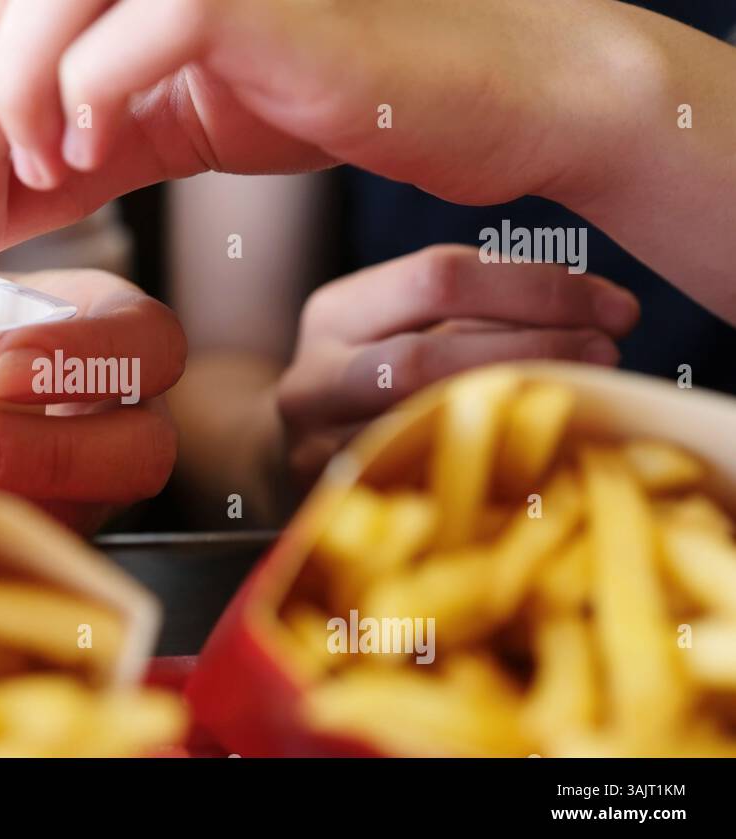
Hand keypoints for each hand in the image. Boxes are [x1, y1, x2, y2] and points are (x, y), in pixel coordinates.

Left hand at [0, 0, 635, 266]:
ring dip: (9, 107)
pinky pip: (141, 27)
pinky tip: (91, 149)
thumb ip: (77, 159)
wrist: (476, 99)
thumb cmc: (336, 97)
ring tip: (30, 184)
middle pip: (5, 16)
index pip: (4, 32)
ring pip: (47, 9)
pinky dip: (93, 92)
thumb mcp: (170, 133)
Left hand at [0, 220, 184, 532]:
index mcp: (121, 337)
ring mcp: (101, 491)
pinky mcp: (64, 539)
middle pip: (143, 448)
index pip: (148, 341)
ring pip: (95, 516)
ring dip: (9, 510)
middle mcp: (129, 420)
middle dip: (50, 452)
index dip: (87, 356)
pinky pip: (44, 555)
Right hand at [275, 245, 639, 485]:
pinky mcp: (329, 504)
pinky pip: (416, 480)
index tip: (614, 306)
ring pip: (419, 422)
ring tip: (584, 399)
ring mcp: (314, 448)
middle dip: (534, 348)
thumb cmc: (375, 386)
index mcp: (334, 312)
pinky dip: (486, 466)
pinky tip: (539, 457)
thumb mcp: (404, 330)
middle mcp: (312, 378)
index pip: (436, 277)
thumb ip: (478, 313)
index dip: (535, 287)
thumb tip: (604, 310)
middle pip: (426, 354)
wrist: (281, 458)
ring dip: (515, 408)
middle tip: (608, 351)